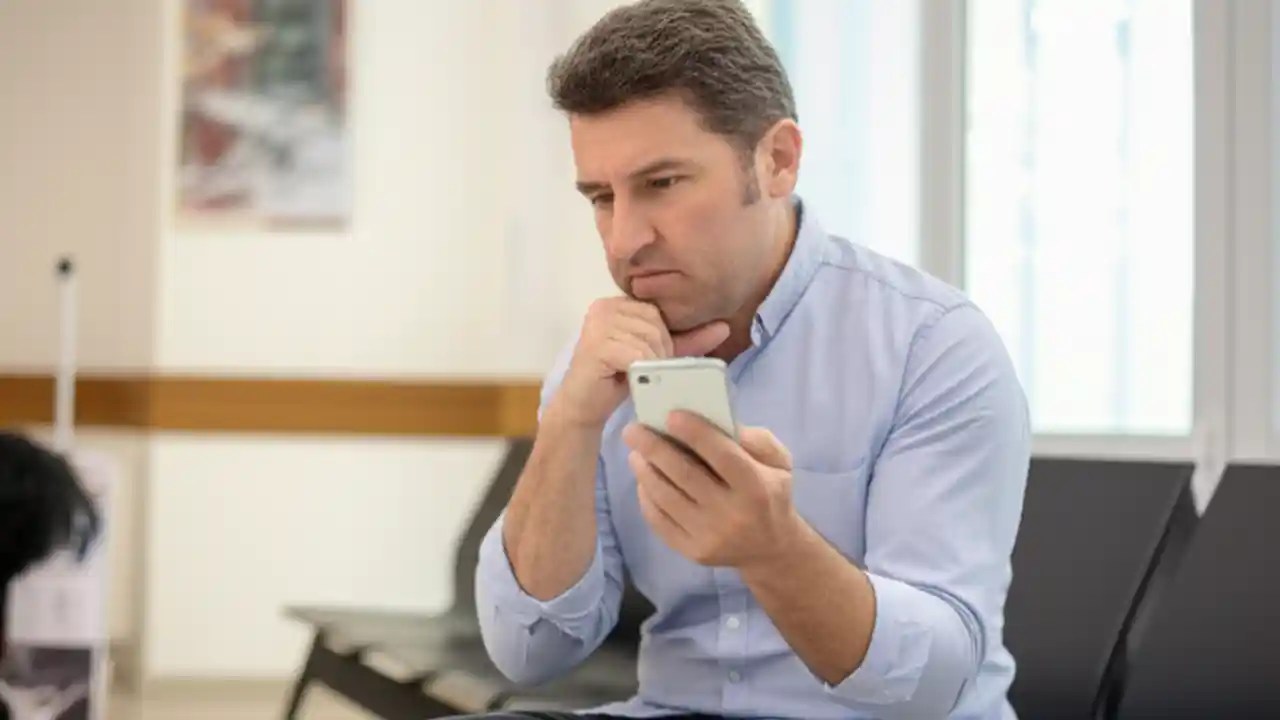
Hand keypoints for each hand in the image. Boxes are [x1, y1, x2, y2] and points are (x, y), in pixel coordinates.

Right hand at [548, 299, 728, 429]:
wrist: (584, 407)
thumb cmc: (617, 378)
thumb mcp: (656, 355)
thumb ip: (687, 340)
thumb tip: (724, 326)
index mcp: (616, 302)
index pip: (657, 312)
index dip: (665, 338)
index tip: (654, 359)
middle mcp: (603, 307)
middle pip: (655, 323)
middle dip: (660, 350)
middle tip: (646, 371)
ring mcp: (596, 324)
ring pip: (649, 339)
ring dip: (652, 363)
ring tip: (638, 376)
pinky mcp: (595, 346)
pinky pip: (637, 354)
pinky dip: (642, 370)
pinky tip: (631, 379)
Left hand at [623, 412, 801, 569]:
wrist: (770, 549)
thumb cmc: (771, 494)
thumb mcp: (779, 462)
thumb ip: (755, 439)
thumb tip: (716, 422)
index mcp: (756, 487)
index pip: (722, 455)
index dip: (695, 434)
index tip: (670, 415)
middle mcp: (732, 514)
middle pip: (685, 475)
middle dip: (654, 448)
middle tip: (633, 429)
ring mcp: (710, 536)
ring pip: (667, 498)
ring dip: (645, 472)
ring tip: (635, 453)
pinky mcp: (692, 552)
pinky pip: (660, 522)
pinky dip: (647, 499)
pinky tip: (643, 481)